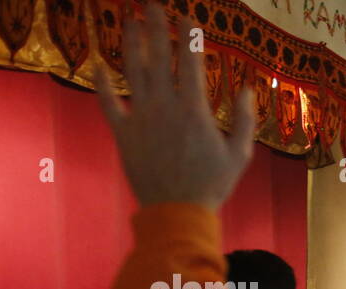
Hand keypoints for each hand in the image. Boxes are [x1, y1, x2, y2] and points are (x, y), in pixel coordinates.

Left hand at [94, 6, 254, 210]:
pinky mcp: (124, 133)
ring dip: (130, 43)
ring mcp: (141, 118)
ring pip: (132, 72)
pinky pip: (109, 103)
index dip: (188, 36)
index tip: (187, 17)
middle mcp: (165, 107)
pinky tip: (98, 65)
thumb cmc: (212, 184)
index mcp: (194, 110)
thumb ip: (245, 120)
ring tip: (129, 21)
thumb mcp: (240, 155)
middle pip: (157, 58)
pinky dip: (102, 84)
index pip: (189, 62)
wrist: (178, 211)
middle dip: (155, 27)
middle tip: (151, 5)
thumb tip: (247, 90)